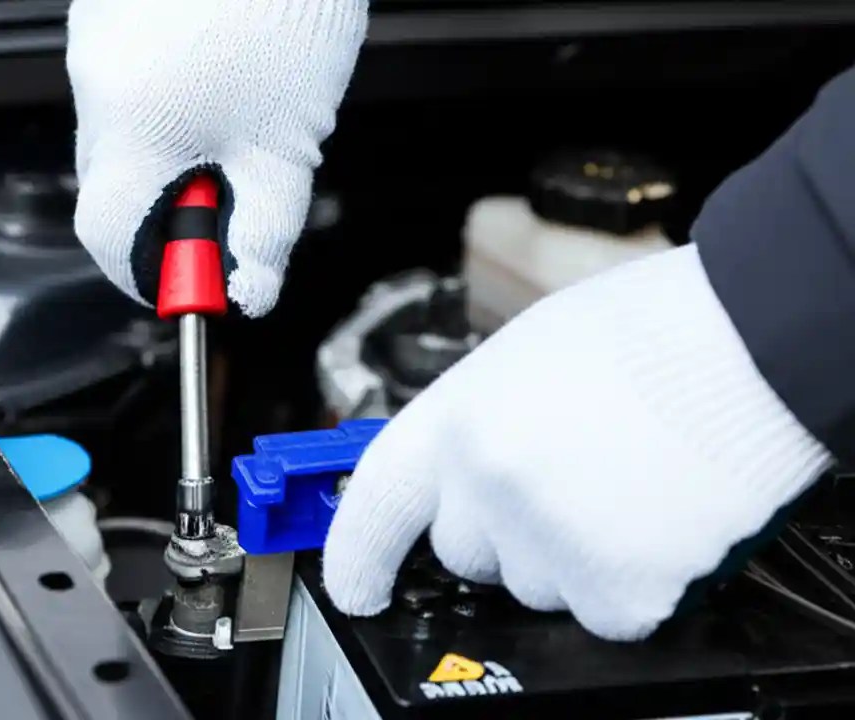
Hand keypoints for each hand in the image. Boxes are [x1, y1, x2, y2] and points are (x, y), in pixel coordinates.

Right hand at [66, 0, 366, 316]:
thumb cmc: (288, 11)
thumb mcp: (286, 146)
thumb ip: (264, 231)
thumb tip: (247, 293)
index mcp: (133, 126)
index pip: (106, 238)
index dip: (148, 274)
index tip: (191, 280)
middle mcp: (97, 81)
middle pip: (113, 184)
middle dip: (170, 204)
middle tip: (232, 188)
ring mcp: (96, 39)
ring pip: (123, 130)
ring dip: (171, 147)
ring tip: (235, 115)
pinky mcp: (110, 11)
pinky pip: (128, 82)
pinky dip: (168, 100)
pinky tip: (217, 73)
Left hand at [322, 244, 833, 640]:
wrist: (752, 342)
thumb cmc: (648, 333)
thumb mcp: (520, 357)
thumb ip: (474, 425)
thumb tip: (457, 476)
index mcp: (456, 418)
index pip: (376, 505)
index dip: (356, 555)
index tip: (355, 585)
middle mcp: (488, 484)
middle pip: (465, 554)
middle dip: (503, 532)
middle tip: (569, 477)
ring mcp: (550, 540)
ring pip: (536, 585)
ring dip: (570, 554)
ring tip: (625, 483)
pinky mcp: (617, 586)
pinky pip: (604, 611)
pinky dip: (632, 582)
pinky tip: (658, 519)